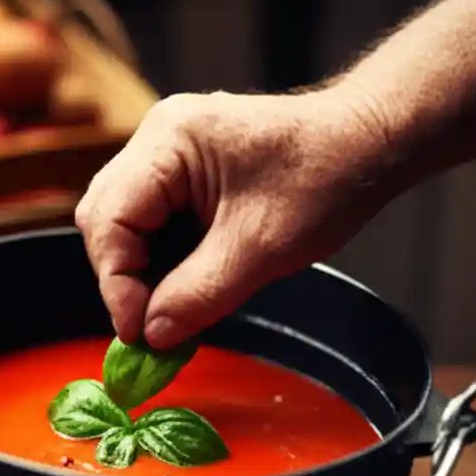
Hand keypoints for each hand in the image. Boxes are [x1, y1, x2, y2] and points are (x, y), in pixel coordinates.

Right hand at [75, 88, 399, 348]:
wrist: (369, 143)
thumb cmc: (325, 178)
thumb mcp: (261, 249)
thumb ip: (199, 295)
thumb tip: (152, 336)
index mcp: (169, 140)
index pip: (110, 218)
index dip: (118, 282)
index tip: (140, 332)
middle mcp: (158, 139)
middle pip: (106, 218)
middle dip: (123, 277)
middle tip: (150, 327)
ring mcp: (169, 154)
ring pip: (124, 223)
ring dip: (141, 271)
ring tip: (170, 312)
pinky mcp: (184, 173)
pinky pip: (152, 222)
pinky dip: (161, 260)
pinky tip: (184, 287)